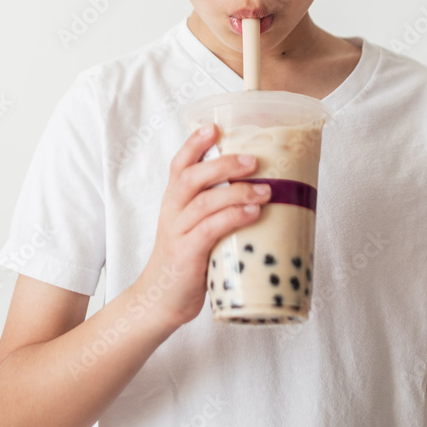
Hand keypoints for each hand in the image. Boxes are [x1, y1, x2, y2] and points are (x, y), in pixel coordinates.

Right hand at [137, 123, 270, 328]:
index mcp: (174, 200)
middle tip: (253, 161)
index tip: (214, 126)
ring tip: (265, 191)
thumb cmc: (188, 260)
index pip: (179, 164)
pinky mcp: (186, 254)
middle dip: (223, 163)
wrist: (161, 300)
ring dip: (237, 192)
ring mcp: (177, 233)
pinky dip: (233, 218)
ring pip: (204, 201)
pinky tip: (252, 214)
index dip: (194, 143)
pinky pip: (210, 229)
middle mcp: (172, 211)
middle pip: (192, 176)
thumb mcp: (197, 227)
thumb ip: (218, 208)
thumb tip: (264, 190)